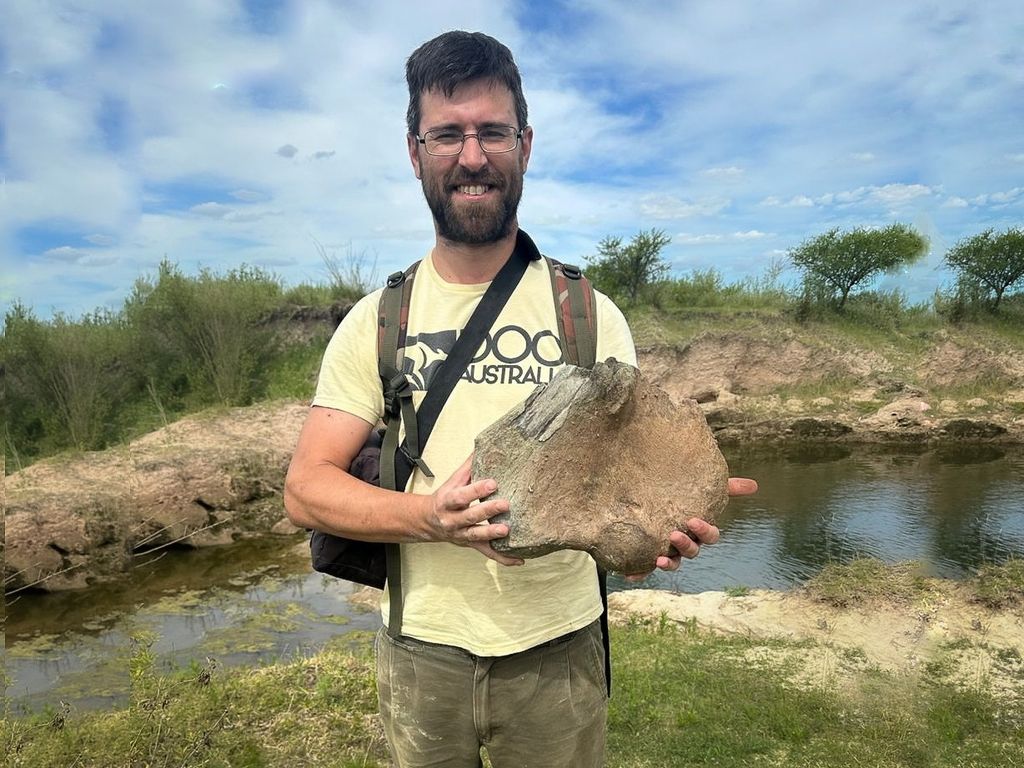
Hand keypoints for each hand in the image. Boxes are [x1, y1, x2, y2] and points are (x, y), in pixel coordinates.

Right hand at [427, 455, 523, 565]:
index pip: (461, 496)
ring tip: (507, 531)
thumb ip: (471, 466)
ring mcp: (461, 535)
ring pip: (477, 536)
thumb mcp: (453, 481)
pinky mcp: (471, 545)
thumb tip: (486, 446)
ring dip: (492, 534)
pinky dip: (503, 558)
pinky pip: (487, 553)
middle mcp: (452, 520)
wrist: (428, 522)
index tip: (493, 483)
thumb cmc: (445, 498)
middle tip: (505, 504)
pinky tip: (519, 559)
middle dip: (487, 511)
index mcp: (447, 502)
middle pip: (470, 516)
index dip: (476, 490)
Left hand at [624, 476, 757, 581]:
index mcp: (699, 530)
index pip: (710, 535)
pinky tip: (629, 575)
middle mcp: (686, 543)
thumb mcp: (703, 489)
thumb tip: (754, 485)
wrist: (652, 499)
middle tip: (674, 535)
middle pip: (692, 552)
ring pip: (673, 564)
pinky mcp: (648, 555)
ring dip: (668, 564)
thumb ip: (726, 486)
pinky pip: (645, 568)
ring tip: (658, 560)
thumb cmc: (684, 495)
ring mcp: (669, 551)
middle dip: (685, 545)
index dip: (704, 531)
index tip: (692, 520)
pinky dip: (639, 573)